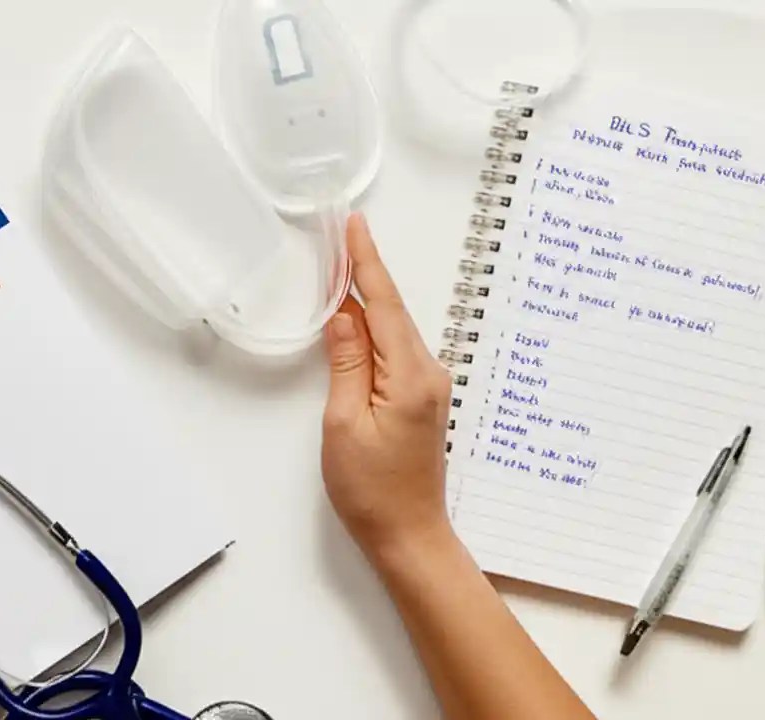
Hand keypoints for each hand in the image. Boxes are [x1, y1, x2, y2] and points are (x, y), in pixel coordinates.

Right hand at [321, 214, 453, 560]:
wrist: (409, 535)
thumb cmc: (372, 490)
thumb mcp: (345, 423)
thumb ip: (346, 364)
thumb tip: (344, 316)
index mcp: (410, 376)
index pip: (385, 306)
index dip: (367, 263)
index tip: (355, 225)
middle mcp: (428, 374)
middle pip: (391, 313)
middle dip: (363, 275)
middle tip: (336, 237)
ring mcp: (429, 386)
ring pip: (392, 332)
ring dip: (366, 304)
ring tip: (338, 270)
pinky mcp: (422, 398)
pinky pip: (395, 352)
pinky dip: (373, 332)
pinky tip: (354, 322)